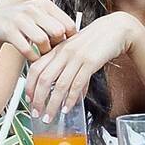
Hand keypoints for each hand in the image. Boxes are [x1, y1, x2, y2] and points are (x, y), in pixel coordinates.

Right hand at [0, 0, 76, 60]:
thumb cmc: (23, 23)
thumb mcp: (40, 18)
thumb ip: (57, 24)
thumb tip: (79, 40)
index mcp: (45, 4)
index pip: (68, 24)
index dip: (70, 40)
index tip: (65, 48)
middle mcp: (33, 8)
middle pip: (57, 32)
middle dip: (57, 46)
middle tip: (53, 53)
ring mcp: (20, 18)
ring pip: (43, 40)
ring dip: (44, 53)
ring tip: (43, 56)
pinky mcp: (9, 30)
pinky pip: (27, 49)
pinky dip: (33, 58)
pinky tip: (33, 59)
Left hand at [25, 12, 140, 120]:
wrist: (116, 28)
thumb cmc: (96, 41)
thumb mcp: (75, 52)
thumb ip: (67, 69)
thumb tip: (65, 94)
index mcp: (57, 49)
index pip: (35, 68)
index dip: (29, 86)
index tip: (28, 100)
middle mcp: (64, 53)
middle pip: (44, 79)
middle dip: (38, 99)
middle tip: (37, 113)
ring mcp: (76, 57)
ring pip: (59, 85)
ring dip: (53, 104)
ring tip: (50, 116)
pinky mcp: (90, 62)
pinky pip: (77, 84)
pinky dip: (70, 99)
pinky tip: (68, 108)